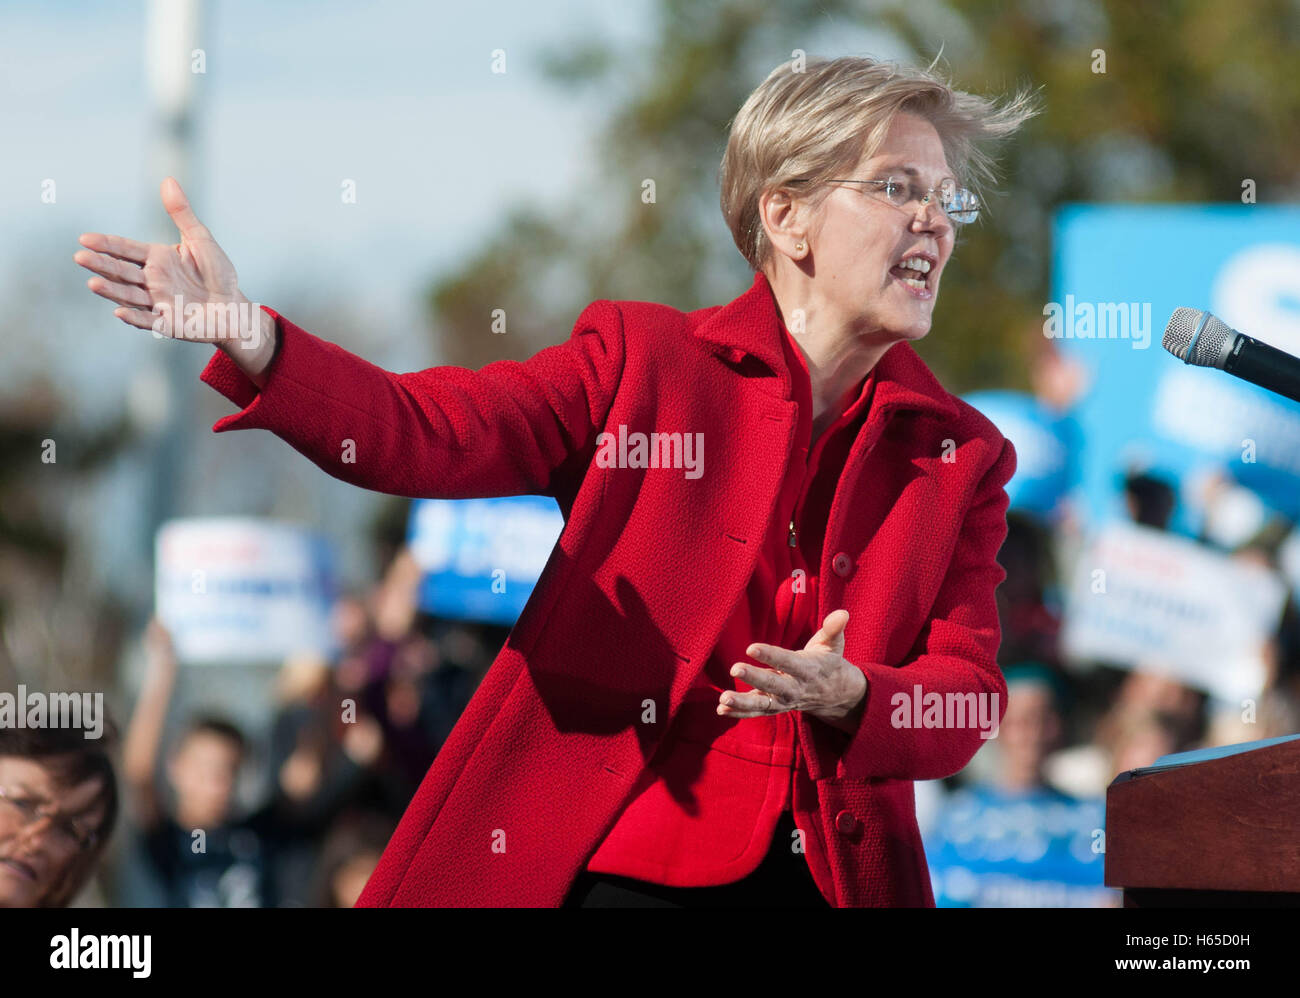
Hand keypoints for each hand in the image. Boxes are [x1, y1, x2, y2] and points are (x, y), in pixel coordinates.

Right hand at [74, 176, 276, 383]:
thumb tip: (168, 179)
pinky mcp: (167, 323)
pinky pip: (148, 320)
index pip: (126, 249)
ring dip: (111, 290)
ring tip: (93, 283)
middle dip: (100, 265)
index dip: (106, 244)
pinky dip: (134, 317)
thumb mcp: (200, 239)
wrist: (234, 307)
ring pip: (129, 295)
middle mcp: (151, 280)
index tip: (85, 239)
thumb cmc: (218, 273)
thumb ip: (182, 213)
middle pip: (121, 272)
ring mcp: (157, 302)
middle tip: (80, 257)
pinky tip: (119, 311)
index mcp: (156, 258)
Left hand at [716, 609, 867, 732]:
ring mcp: (785, 701)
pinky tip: (720, 709)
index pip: (788, 662)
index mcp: (808, 670)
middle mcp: (795, 688)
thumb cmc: (828, 662)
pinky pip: (757, 712)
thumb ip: (833, 629)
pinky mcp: (775, 708)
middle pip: (774, 685)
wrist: (836, 695)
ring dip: (742, 703)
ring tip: (723, 699)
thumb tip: (842, 612)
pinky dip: (740, 713)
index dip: (771, 655)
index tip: (751, 647)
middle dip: (754, 678)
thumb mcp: (834, 644)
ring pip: (763, 704)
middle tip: (734, 668)